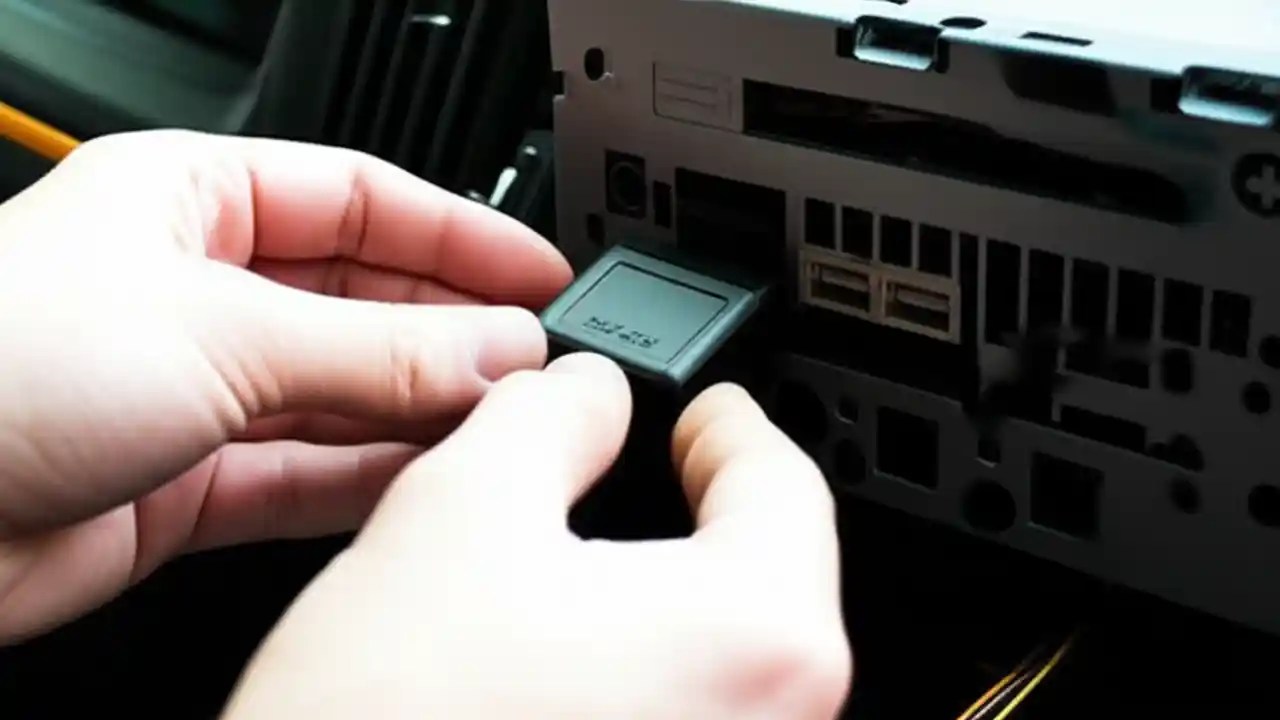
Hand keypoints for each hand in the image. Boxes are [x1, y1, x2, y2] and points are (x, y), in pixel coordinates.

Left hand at [0, 130, 570, 642]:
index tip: (539, 272)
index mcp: (189, 200)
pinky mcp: (187, 485)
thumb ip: (376, 352)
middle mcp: (194, 291)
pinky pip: (309, 474)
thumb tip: (497, 350)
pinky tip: (433, 477)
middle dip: (449, 330)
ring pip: (343, 394)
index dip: (458, 234)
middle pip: (360, 300)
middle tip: (534, 361)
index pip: (360, 198)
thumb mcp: (219, 334)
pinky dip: (373, 477)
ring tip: (505, 423)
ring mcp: (195, 392)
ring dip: (422, 411)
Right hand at [222, 357, 852, 718]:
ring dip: (653, 594)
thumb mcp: (458, 514)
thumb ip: (546, 416)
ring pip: (713, 651)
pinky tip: (551, 660)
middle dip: (694, 507)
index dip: (734, 423)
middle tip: (632, 464)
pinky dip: (634, 670)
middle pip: (759, 574)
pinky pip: (680, 714)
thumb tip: (581, 390)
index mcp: (760, 636)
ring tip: (568, 563)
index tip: (713, 408)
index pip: (784, 483)